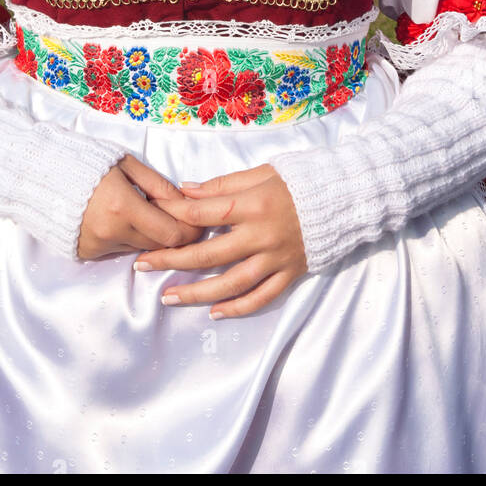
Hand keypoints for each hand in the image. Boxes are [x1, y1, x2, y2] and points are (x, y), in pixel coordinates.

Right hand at [77, 154, 204, 259]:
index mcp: (124, 207)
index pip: (171, 234)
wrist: (41, 174)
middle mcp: (111, 232)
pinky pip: (118, 249)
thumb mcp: (127, 164)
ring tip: (140, 211)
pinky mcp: (87, 253)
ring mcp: (97, 246)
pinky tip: (115, 218)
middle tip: (172, 215)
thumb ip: (158, 185)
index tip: (197, 222)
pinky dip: (124, 237)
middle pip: (158, 245)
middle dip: (170, 232)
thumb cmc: (87, 161)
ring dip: (146, 234)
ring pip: (139, 248)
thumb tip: (185, 203)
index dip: (189, 231)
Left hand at [135, 164, 306, 317]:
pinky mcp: (290, 273)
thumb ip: (222, 184)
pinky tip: (214, 313)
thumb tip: (185, 191)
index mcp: (253, 204)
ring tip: (168, 298)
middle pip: (208, 254)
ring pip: (230, 283)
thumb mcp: (260, 173)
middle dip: (171, 260)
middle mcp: (262, 235)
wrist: (343, 198)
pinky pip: (261, 297)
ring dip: (196, 293)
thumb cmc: (298, 181)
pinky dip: (237, 308)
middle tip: (142, 266)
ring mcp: (277, 258)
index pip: (203, 214)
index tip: (151, 219)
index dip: (174, 216)